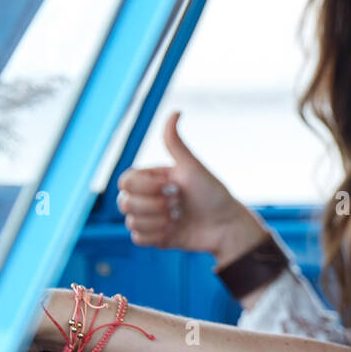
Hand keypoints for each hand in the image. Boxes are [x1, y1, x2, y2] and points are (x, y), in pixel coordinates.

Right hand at [116, 111, 265, 263]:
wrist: (226, 225)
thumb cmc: (212, 193)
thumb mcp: (192, 166)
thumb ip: (175, 142)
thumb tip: (175, 111)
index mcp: (153, 179)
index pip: (125, 181)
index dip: (145, 186)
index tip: (171, 185)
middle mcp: (149, 198)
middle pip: (124, 203)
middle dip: (152, 205)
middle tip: (177, 203)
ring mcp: (151, 219)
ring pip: (130, 222)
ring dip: (157, 221)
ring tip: (178, 217)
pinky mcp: (155, 238)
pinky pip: (137, 239)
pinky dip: (156, 236)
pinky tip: (174, 230)